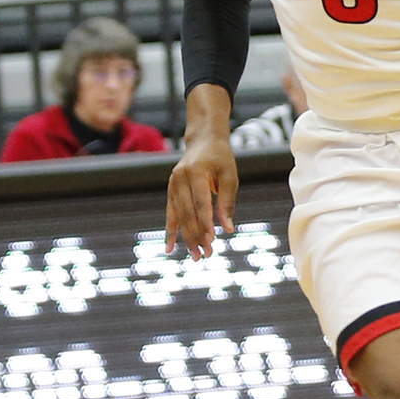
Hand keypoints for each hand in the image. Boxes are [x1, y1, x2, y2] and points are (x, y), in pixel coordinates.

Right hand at [165, 134, 239, 258]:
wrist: (204, 142)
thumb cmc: (221, 159)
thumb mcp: (230, 176)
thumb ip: (228, 202)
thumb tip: (228, 229)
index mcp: (195, 172)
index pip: (200, 202)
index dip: (205, 222)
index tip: (211, 240)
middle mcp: (179, 179)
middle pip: (188, 212)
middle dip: (197, 235)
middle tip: (207, 254)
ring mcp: (172, 185)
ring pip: (179, 216)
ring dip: (187, 237)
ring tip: (196, 256)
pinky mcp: (171, 191)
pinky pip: (170, 214)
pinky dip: (171, 231)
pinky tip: (170, 247)